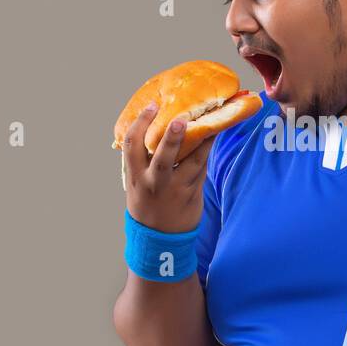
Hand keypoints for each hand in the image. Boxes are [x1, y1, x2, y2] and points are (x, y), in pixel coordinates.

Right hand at [121, 101, 212, 232]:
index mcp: (135, 176)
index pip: (132, 145)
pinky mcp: (192, 193)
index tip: (151, 106)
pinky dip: (207, 151)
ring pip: (191, 162)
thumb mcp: (136, 183)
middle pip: (163, 157)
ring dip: (202, 141)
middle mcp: (154, 182)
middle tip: (180, 119)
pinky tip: (214, 134)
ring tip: (211, 121)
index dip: (141, 124)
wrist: (159, 239)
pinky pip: (201, 168)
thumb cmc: (146, 202)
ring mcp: (175, 189)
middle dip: (172, 138)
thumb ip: (142, 160)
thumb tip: (154, 127)